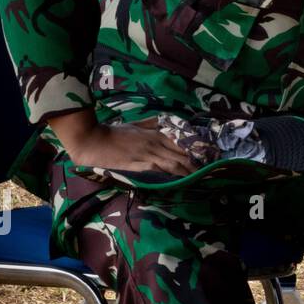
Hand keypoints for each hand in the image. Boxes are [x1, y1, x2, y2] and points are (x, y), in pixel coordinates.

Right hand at [52, 115, 193, 176]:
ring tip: (200, 179)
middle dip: (196, 164)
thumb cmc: (114, 133)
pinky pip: (160, 171)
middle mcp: (156, 144)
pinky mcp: (140, 166)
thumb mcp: (136, 124)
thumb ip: (151, 123)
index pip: (181, 142)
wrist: (94, 141)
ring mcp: (148, 155)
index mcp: (156, 133)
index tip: (206, 158)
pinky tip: (181, 182)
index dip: (194, 151)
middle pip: (182, 155)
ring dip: (188, 172)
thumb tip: (164, 121)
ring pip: (174, 164)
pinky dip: (172, 177)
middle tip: (208, 172)